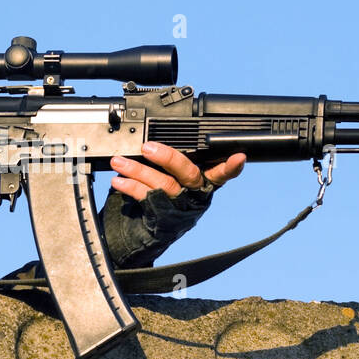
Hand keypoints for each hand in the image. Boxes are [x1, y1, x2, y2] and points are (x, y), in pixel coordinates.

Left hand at [110, 141, 245, 201]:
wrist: (155, 223)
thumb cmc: (171, 188)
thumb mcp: (179, 172)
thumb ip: (177, 157)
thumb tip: (153, 135)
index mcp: (206, 179)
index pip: (222, 172)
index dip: (231, 166)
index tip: (239, 157)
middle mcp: (195, 192)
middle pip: (188, 173)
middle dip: (168, 158)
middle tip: (148, 148)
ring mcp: (179, 204)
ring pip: (162, 185)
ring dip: (138, 171)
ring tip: (120, 162)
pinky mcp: (162, 214)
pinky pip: (146, 198)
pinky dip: (130, 187)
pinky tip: (119, 180)